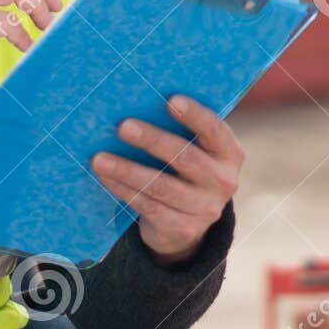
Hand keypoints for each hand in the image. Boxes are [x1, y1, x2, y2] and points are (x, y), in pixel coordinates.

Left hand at [92, 94, 242, 262]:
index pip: (214, 130)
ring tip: (99, 158)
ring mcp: (205, 208)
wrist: (188, 224)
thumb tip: (136, 101)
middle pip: (185, 157)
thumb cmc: (183, 170)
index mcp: (229, 153)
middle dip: (152, 140)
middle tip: (123, 126)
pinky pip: (147, 205)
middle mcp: (223, 181)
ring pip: (161, 185)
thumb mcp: (194, 151)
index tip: (170, 100)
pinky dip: (123, 189)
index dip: (195, 115)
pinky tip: (105, 176)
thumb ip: (179, 130)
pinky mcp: (183, 228)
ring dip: (127, 170)